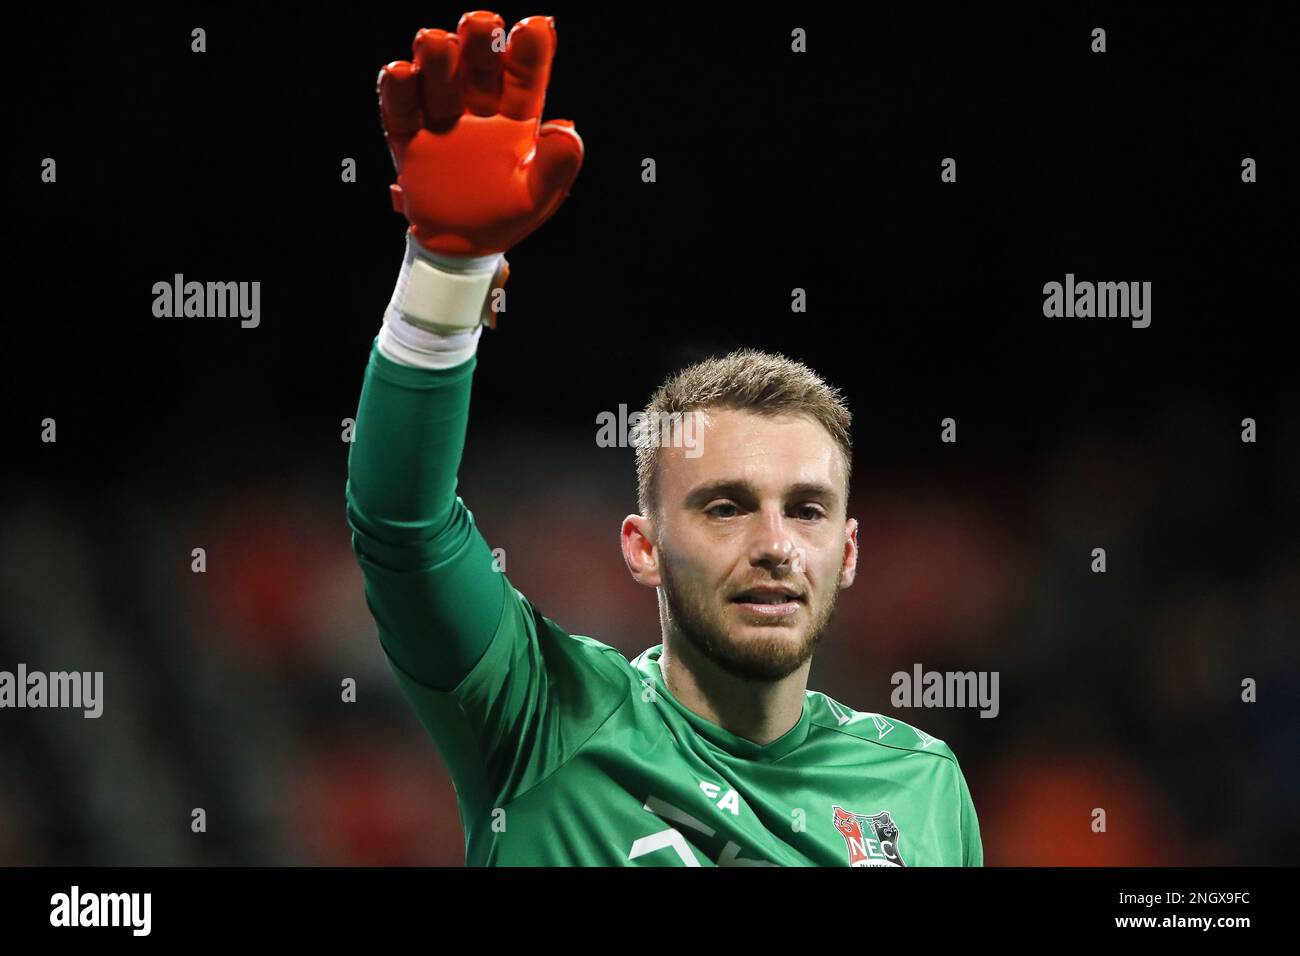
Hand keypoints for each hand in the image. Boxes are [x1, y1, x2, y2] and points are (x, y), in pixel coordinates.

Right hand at [378, 11, 583, 257]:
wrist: (460, 247)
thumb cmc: (506, 216)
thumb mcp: (537, 197)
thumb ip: (555, 166)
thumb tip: (565, 132)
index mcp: (515, 117)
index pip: (524, 77)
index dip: (529, 52)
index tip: (534, 28)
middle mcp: (477, 109)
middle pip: (478, 66)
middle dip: (480, 43)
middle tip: (482, 24)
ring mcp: (441, 120)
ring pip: (438, 78)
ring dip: (437, 58)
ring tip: (436, 42)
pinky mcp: (408, 138)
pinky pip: (400, 108)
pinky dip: (398, 89)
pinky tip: (401, 72)